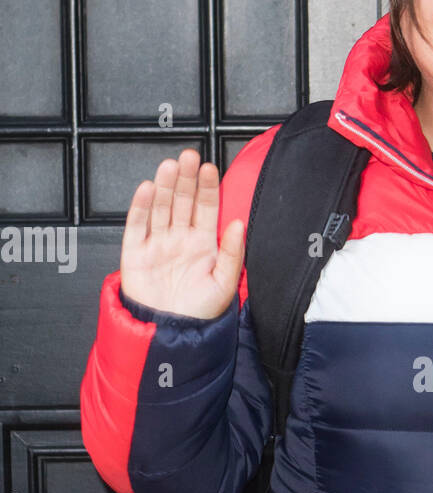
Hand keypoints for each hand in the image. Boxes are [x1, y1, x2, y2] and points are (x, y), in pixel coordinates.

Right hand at [119, 148, 243, 319]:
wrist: (169, 335)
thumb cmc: (199, 313)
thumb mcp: (224, 284)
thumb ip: (232, 253)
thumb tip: (238, 224)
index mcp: (203, 244)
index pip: (206, 208)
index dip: (207, 188)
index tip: (210, 168)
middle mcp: (180, 239)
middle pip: (182, 201)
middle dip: (185, 179)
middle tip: (189, 157)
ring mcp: (157, 244)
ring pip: (161, 208)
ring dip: (165, 186)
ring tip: (170, 166)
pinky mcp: (135, 253)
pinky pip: (137, 225)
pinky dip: (141, 207)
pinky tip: (148, 189)